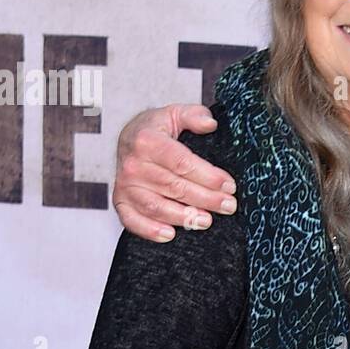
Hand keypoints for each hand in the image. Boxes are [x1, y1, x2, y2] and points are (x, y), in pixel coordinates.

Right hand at [113, 104, 235, 241]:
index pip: (182, 162)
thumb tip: (210, 123)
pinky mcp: (120, 201)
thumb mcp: (174, 113)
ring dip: (183, 217)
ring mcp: (125, 185)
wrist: (128, 139)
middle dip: (205, 199)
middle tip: (229, 206)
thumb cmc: (156, 129)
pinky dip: (149, 230)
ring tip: (207, 221)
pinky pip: (131, 220)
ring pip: (156, 206)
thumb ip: (193, 115)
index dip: (208, 176)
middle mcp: (133, 164)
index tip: (229, 185)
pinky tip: (170, 235)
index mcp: (147, 141)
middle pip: (174, 187)